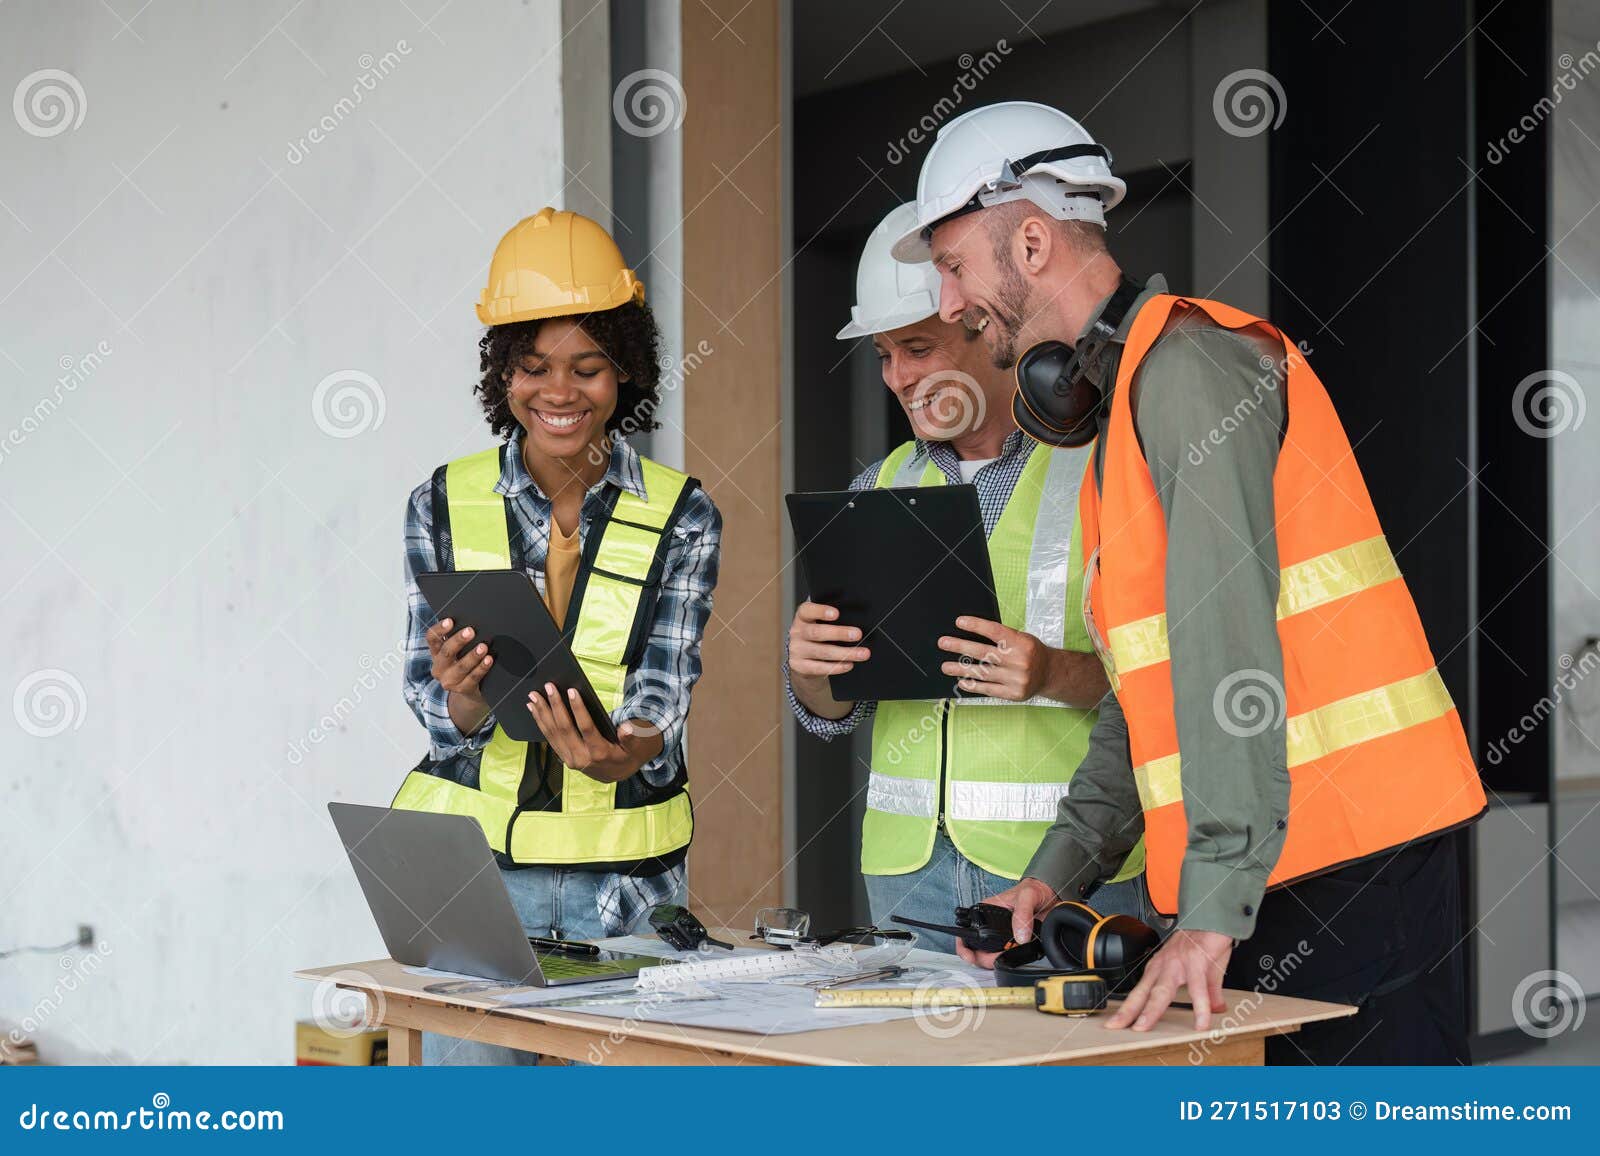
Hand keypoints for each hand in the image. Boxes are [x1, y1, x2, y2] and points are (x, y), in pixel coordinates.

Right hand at [427, 617, 492, 694]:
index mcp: (436, 653)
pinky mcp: (462, 689)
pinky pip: (472, 678)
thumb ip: (459, 640)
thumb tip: (472, 624)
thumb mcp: (457, 652)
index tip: (450, 621)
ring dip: (472, 656)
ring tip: (483, 647)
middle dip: (458, 641)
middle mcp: (439, 667)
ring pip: (460, 667)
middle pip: (446, 652)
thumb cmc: (463, 663)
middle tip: (470, 631)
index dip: (439, 629)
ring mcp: (449, 680)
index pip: (432, 638)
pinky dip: (481, 668)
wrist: (467, 691)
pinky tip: (489, 660)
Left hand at [526, 683, 662, 782]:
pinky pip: (550, 738)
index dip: (578, 709)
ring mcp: (570, 759)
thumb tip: (626, 728)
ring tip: (534, 696)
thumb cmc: (627, 754)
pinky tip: (534, 709)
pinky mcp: (563, 757)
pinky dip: (541, 722)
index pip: (586, 728)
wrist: (618, 774)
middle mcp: (581, 758)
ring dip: (542, 713)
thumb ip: (631, 738)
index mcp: (600, 753)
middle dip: (555, 706)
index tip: (571, 691)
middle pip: (564, 729)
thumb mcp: (636, 747)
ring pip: (552, 734)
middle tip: (548, 687)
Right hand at [787, 600, 867, 719]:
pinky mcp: (800, 666)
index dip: (820, 611)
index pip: (807, 610)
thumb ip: (833, 620)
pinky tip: (848, 664)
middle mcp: (797, 632)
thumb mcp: (820, 623)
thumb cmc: (818, 636)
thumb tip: (857, 620)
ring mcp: (797, 650)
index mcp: (802, 617)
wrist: (803, 659)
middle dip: (839, 633)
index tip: (837, 613)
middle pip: (817, 632)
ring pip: (822, 652)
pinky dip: (836, 667)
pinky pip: (820, 667)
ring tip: (862, 653)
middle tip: (858, 634)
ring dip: (844, 653)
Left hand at [939, 616, 1050, 700]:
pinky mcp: (1013, 694)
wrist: (1051, 673)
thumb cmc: (1032, 652)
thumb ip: (1002, 637)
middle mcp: (1019, 661)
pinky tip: (962, 681)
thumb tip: (972, 633)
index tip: (959, 622)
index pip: (995, 631)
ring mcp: (1016, 679)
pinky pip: (988, 689)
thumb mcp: (1022, 638)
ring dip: (960, 669)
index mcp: (1021, 643)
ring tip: (946, 666)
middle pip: (984, 652)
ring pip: (982, 673)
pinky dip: (973, 685)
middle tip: (943, 643)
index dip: (976, 625)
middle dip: (960, 647)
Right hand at [955, 877, 1056, 967]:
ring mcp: (1002, 934)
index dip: (964, 945)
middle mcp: (991, 924)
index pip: (968, 929)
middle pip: (976, 947)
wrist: (1049, 894)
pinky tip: (1011, 958)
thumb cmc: (1033, 889)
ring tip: (1003, 958)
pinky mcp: (1015, 942)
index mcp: (987, 911)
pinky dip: (1006, 960)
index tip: (969, 955)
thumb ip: (1023, 914)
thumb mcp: (1027, 896)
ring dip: (993, 961)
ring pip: (989, 955)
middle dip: (980, 958)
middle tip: (992, 960)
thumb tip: (1020, 936)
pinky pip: (1006, 956)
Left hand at [1106, 929, 1231, 1032]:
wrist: (1214, 919)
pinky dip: (1200, 1009)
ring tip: (1144, 1027)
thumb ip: (1207, 992)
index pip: (1140, 992)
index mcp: (1160, 968)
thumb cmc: (1204, 942)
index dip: (1128, 1009)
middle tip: (1116, 1027)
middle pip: (1143, 993)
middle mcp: (1164, 966)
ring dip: (1151, 1010)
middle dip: (1128, 1011)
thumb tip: (1215, 1009)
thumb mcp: (1202, 970)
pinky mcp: (1197, 963)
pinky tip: (1201, 1023)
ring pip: (1161, 991)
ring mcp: (1178, 964)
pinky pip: (1198, 990)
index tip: (1117, 1023)